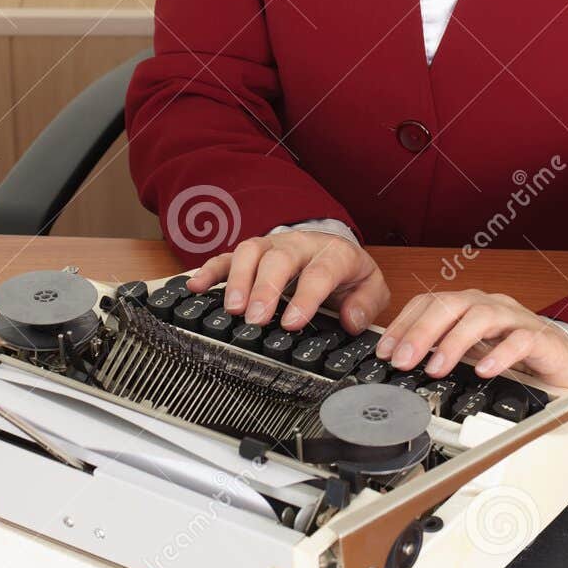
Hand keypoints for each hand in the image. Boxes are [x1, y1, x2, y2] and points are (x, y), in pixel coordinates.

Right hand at [185, 230, 390, 335]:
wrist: (334, 250)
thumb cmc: (348, 274)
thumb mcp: (371, 287)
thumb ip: (366, 303)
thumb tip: (351, 320)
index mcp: (333, 253)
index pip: (319, 272)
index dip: (305, 296)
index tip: (292, 322)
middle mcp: (300, 245)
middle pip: (280, 258)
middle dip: (266, 288)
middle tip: (257, 318)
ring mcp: (273, 246)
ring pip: (251, 251)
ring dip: (238, 279)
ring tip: (232, 308)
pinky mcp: (253, 254)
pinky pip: (227, 256)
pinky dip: (210, 270)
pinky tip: (195, 286)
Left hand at [375, 288, 567, 389]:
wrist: (564, 362)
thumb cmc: (515, 354)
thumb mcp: (471, 352)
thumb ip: (442, 351)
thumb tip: (401, 362)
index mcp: (469, 306)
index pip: (429, 302)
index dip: (403, 324)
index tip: (384, 351)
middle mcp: (490, 306)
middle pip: (451, 305)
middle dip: (421, 332)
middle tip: (402, 360)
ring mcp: (516, 319)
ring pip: (481, 317)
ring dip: (453, 342)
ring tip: (436, 368)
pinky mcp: (541, 338)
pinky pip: (520, 340)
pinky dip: (500, 354)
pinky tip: (484, 371)